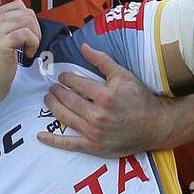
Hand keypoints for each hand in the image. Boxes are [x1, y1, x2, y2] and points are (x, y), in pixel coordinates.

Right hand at [0, 1, 40, 107]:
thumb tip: (29, 22)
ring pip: (27, 20)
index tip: (28, 36)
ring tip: (30, 49)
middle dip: (35, 27)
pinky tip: (28, 54)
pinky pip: (26, 33)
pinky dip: (33, 43)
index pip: (17, 6)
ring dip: (35, 35)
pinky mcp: (1, 43)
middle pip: (24, 11)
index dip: (28, 20)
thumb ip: (7, 27)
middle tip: (32, 43)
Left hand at [37, 46, 193, 155]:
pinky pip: (69, 144)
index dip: (66, 78)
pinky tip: (40, 135)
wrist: (154, 126)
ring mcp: (94, 133)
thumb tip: (82, 46)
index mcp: (105, 96)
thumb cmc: (139, 99)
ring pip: (65, 118)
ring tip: (48, 100)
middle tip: (52, 88)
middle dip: (57, 92)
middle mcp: (98, 115)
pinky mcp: (93, 147)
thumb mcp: (123, 76)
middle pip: (68, 101)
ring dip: (53, 107)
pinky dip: (53, 140)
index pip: (76, 83)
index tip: (63, 76)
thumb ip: (102, 61)